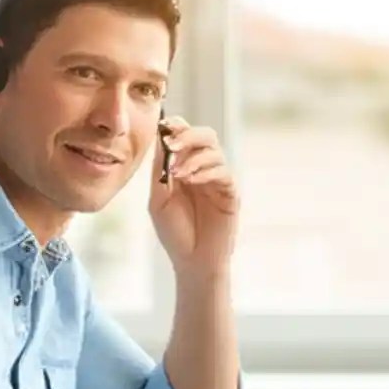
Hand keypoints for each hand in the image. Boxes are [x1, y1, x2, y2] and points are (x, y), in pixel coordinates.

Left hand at [149, 115, 239, 281]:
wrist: (192, 261)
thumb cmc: (175, 233)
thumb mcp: (158, 200)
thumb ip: (159, 172)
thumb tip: (159, 141)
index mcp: (183, 166)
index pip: (183, 136)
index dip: (175, 127)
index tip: (162, 128)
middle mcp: (203, 168)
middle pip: (204, 135)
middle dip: (187, 135)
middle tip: (171, 145)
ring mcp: (218, 179)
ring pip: (214, 151)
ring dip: (194, 157)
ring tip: (178, 173)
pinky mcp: (230, 192)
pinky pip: (223, 172)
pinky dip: (206, 171)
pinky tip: (192, 180)